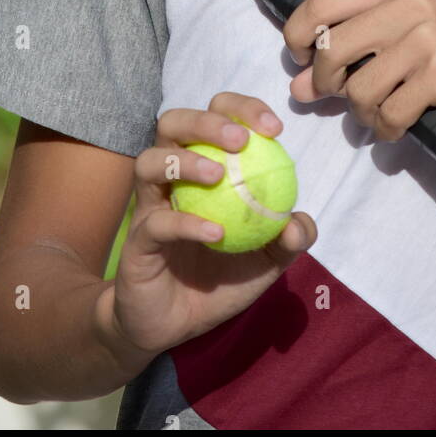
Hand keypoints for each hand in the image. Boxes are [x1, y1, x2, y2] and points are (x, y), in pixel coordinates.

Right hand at [105, 93, 316, 362]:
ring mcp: (148, 207)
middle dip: (207, 121)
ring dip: (185, 160)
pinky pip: (155, 223)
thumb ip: (289, 239)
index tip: (273, 128)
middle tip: (240, 140)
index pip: (214, 116)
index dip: (242, 110)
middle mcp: (170, 178)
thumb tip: (299, 223)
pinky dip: (186, 222)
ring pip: (149, 161)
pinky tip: (216, 233)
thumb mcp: (267, 259)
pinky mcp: (136, 242)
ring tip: (217, 174)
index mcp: (202, 167)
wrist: (175, 326)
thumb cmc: (219, 280)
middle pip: (173, 123)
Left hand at [283, 0, 435, 145]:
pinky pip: (389, 112)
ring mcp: (429, 35)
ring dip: (363, 113)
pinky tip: (399, 126)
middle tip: (343, 96)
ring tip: (381, 114)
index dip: (297, 36)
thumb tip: (296, 88)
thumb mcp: (403, 43)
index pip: (320, 2)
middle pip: (330, 47)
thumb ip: (350, 56)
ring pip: (358, 87)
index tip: (303, 63)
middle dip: (327, 82)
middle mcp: (411, 1)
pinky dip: (387, 128)